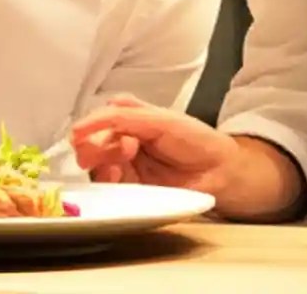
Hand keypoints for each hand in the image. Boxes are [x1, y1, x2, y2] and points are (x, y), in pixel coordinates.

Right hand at [69, 95, 240, 194]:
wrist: (221, 172)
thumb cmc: (196, 140)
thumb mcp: (160, 120)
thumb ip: (125, 117)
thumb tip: (87, 123)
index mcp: (131, 119)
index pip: (99, 120)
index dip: (92, 126)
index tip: (84, 132)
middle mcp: (124, 141)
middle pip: (91, 143)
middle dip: (95, 146)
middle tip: (118, 149)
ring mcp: (127, 166)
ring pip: (96, 164)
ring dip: (100, 163)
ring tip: (119, 164)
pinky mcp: (131, 189)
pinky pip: (107, 185)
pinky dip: (106, 180)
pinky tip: (117, 176)